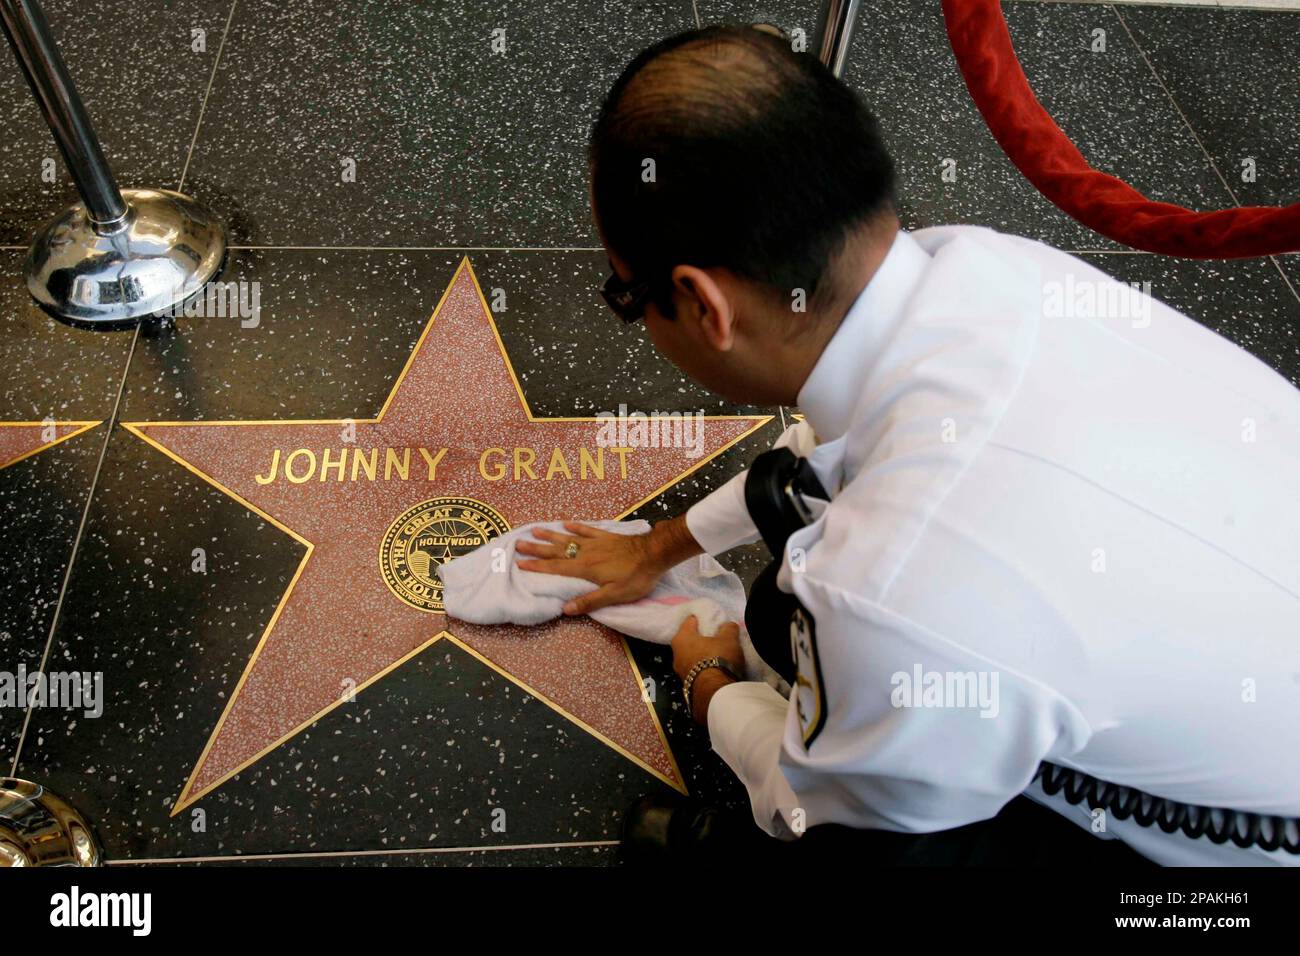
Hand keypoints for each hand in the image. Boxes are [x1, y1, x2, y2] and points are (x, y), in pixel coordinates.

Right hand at [515, 521, 670, 615]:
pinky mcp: (607, 536)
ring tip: (534, 530)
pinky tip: (566, 523)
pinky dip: (575, 526)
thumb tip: (565, 609)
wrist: (656, 553)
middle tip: (518, 544)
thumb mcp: (615, 595)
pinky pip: (587, 530)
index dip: (538, 568)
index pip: (556, 568)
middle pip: (557, 551)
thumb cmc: (637, 577)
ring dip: (551, 535)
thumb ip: (590, 601)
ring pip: (568, 538)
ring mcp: (596, 543)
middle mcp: (586, 553)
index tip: (520, 564)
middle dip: (537, 549)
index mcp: (586, 569)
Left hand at [672, 615, 743, 723]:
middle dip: (699, 638)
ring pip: (691, 657)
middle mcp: (676, 654)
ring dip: (701, 655)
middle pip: (688, 641)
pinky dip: (703, 667)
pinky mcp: (687, 684)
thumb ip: (728, 628)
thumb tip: (727, 625)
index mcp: (682, 638)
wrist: (715, 692)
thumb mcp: (729, 639)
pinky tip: (714, 668)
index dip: (699, 618)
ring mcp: (680, 671)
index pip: (689, 621)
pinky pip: (695, 670)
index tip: (708, 618)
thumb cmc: (718, 658)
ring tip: (716, 653)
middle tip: (713, 636)